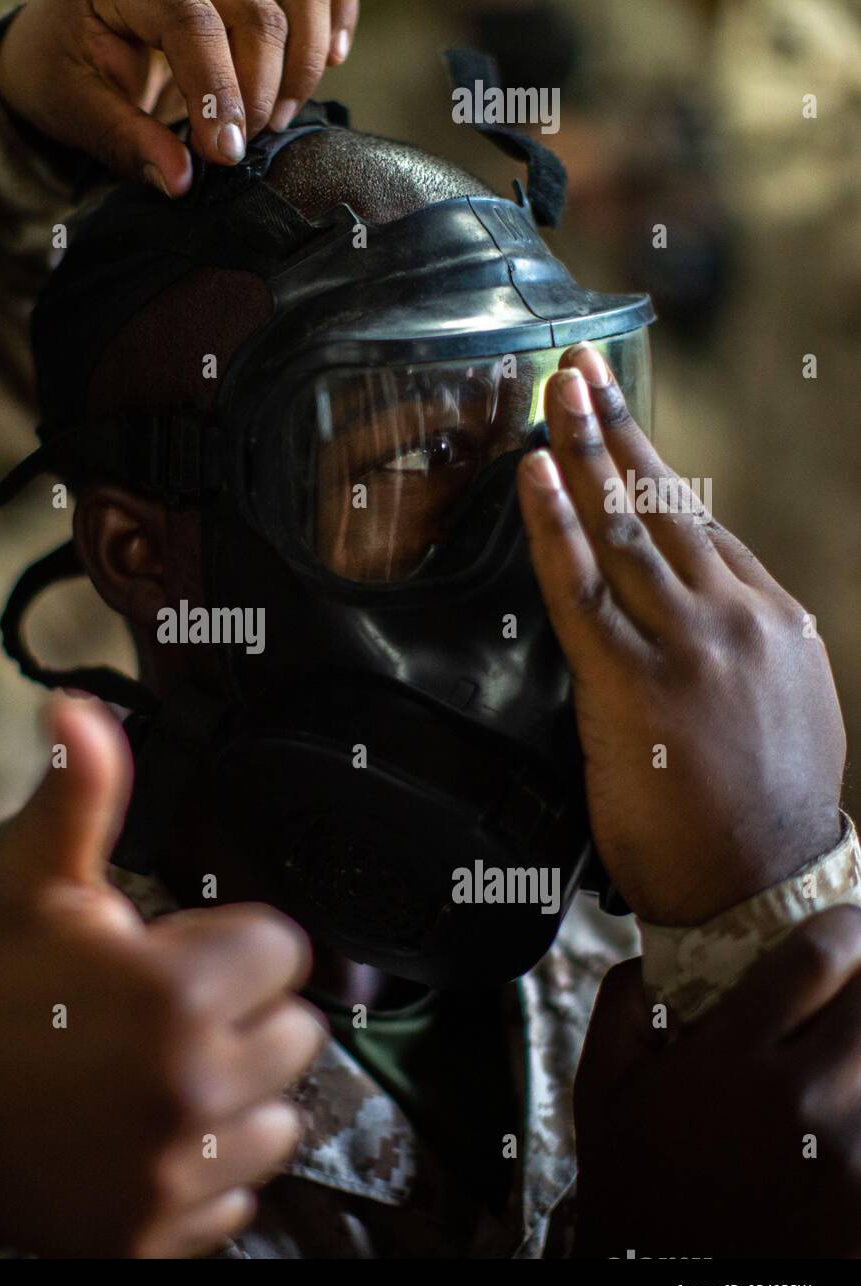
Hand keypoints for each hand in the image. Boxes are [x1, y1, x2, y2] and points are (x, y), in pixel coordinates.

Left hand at [0, 0, 358, 194]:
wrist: (69, 33)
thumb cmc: (67, 67)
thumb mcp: (77, 108)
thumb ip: (127, 143)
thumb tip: (182, 182)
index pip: (191, 19)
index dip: (218, 89)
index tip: (227, 153)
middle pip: (255, 6)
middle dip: (261, 87)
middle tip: (243, 146)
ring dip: (303, 61)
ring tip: (277, 118)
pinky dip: (334, 15)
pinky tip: (334, 56)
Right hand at [0, 694, 326, 1256]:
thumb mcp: (30, 884)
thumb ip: (79, 795)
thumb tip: (79, 706)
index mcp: (177, 995)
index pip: (284, 948)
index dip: (231, 940)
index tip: (177, 949)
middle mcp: (195, 1091)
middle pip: (297, 1033)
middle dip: (244, 1012)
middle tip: (167, 1010)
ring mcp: (182, 1174)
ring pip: (279, 1118)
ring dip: (236, 1093)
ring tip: (159, 1072)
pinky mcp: (165, 1235)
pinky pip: (237, 1195)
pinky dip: (206, 1168)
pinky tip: (146, 1136)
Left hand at [516, 343, 844, 924]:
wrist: (765, 887)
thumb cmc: (761, 814)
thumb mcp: (778, 711)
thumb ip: (737, 653)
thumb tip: (700, 620)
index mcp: (770, 620)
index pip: (699, 527)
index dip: (650, 470)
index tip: (615, 428)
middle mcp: (735, 616)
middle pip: (665, 504)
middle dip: (615, 430)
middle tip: (578, 370)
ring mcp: (687, 645)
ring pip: (626, 529)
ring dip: (583, 452)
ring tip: (553, 392)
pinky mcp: (633, 684)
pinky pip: (584, 590)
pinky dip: (556, 527)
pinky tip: (534, 476)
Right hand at [573, 908, 860, 1256]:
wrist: (669, 1283)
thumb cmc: (635, 1183)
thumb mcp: (600, 1090)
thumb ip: (621, 1007)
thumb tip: (656, 956)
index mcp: (731, 1059)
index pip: (818, 958)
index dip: (841, 928)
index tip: (839, 926)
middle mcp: (801, 1098)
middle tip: (854, 978)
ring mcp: (848, 1153)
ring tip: (842, 1041)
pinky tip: (843, 1101)